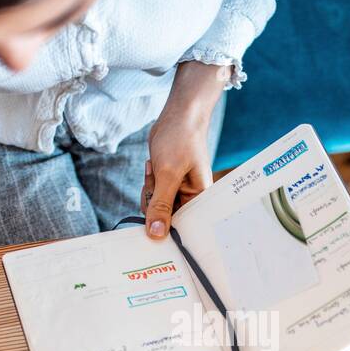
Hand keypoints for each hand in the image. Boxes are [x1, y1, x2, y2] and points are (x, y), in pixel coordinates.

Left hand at [142, 60, 226, 237]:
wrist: (179, 116)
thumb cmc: (181, 140)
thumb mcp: (168, 174)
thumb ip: (161, 205)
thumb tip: (156, 234)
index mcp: (200, 201)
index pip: (182, 228)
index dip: (165, 228)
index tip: (152, 222)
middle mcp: (191, 200)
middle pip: (164, 219)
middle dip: (154, 201)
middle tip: (158, 178)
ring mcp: (178, 194)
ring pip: (154, 207)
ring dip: (150, 188)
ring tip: (157, 167)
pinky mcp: (169, 186)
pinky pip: (152, 195)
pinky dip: (149, 182)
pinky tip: (154, 165)